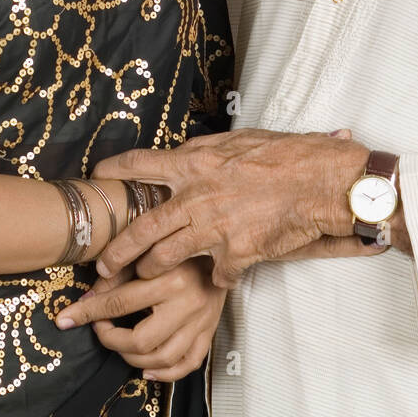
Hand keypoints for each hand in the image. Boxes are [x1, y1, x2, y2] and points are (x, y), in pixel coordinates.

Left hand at [54, 257, 225, 381]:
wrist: (222, 253)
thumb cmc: (182, 248)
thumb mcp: (150, 250)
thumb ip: (121, 270)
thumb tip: (88, 295)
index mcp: (171, 277)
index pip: (120, 302)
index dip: (88, 312)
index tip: (66, 318)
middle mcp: (187, 304)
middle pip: (139, 341)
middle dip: (111, 339)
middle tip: (101, 329)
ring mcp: (200, 323)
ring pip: (161, 360)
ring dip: (132, 359)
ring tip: (122, 345)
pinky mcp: (208, 334)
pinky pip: (185, 366)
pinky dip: (163, 374)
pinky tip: (147, 367)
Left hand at [91, 128, 371, 287]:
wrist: (319, 180)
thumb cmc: (284, 155)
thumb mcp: (237, 141)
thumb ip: (205, 151)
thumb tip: (184, 154)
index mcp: (195, 162)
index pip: (141, 164)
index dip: (116, 170)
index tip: (98, 175)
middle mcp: (197, 196)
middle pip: (143, 227)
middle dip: (118, 249)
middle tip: (103, 263)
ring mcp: (214, 228)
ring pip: (167, 257)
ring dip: (153, 268)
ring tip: (146, 275)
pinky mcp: (235, 253)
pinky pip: (215, 274)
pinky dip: (216, 276)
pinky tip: (219, 275)